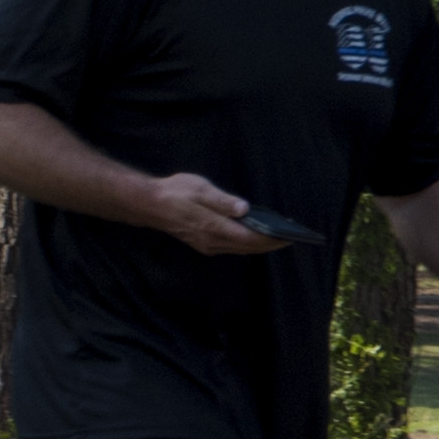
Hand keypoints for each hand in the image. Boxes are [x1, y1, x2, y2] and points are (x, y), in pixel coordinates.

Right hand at [137, 171, 281, 255]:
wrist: (149, 204)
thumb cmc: (174, 192)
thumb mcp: (200, 189)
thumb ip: (223, 201)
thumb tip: (244, 209)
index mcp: (213, 227)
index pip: (249, 238)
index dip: (271, 239)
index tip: (288, 236)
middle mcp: (211, 241)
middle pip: (247, 248)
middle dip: (270, 244)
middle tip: (289, 238)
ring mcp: (206, 245)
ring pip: (240, 250)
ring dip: (259, 246)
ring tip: (276, 237)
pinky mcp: (203, 244)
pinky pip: (231, 248)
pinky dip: (246, 245)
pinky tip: (253, 237)